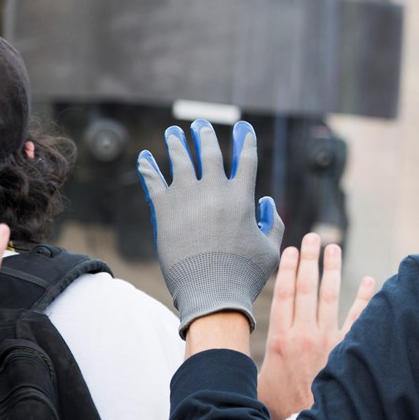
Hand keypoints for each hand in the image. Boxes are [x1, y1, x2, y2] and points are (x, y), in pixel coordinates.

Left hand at [137, 119, 285, 334]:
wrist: (211, 294)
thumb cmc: (243, 275)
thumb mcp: (270, 249)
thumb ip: (273, 222)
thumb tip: (266, 201)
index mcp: (243, 198)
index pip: (246, 160)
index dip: (246, 141)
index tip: (243, 128)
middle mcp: (215, 191)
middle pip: (210, 153)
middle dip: (205, 136)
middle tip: (200, 125)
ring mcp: (188, 199)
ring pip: (180, 161)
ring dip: (177, 144)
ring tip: (173, 133)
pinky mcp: (164, 211)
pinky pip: (154, 182)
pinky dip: (148, 168)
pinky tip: (144, 157)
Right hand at [259, 233, 375, 419]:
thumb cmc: (280, 410)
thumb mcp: (255, 385)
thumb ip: (248, 366)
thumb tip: (226, 358)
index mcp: (280, 340)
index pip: (284, 295)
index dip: (288, 270)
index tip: (291, 250)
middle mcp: (304, 334)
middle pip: (307, 288)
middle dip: (310, 259)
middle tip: (313, 238)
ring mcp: (329, 340)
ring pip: (331, 296)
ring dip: (333, 269)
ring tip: (334, 248)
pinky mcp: (348, 350)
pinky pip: (359, 318)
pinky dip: (366, 299)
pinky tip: (371, 281)